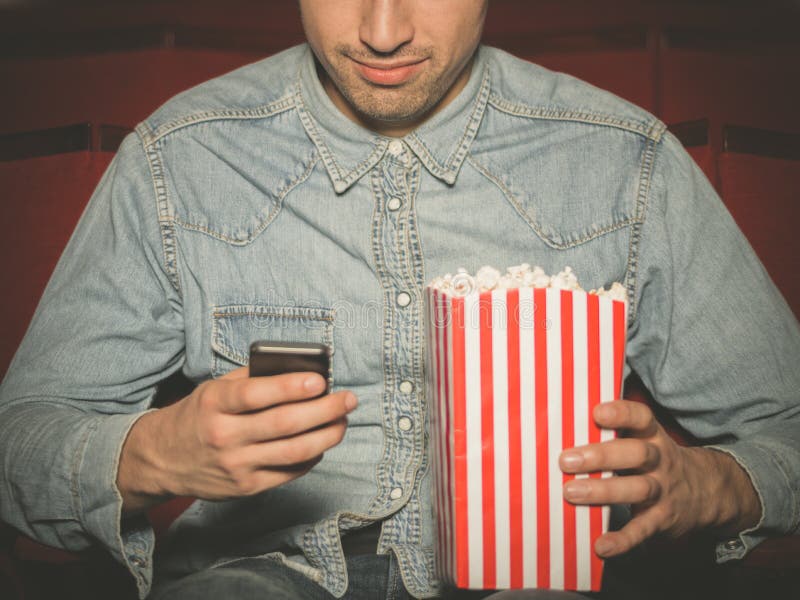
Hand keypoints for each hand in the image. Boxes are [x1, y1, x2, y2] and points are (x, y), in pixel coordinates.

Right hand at [117, 367, 356, 511]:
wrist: (162, 459)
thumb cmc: (198, 416)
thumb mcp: (214, 389)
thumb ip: (251, 379)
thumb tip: (299, 370)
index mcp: (214, 404)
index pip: (256, 395)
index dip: (290, 387)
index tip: (320, 380)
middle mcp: (224, 436)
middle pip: (284, 424)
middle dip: (324, 410)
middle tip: (348, 399)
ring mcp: (236, 465)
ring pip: (293, 451)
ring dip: (327, 435)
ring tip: (343, 421)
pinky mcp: (246, 487)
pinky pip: (289, 472)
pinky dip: (312, 456)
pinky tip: (322, 442)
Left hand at [559, 400, 760, 557]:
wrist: (707, 492)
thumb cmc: (655, 460)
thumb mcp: (645, 440)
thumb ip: (612, 434)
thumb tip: (563, 427)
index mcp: (652, 437)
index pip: (642, 418)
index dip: (622, 414)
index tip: (597, 412)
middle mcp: (660, 461)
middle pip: (636, 454)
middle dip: (601, 456)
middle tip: (566, 460)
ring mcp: (663, 490)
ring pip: (638, 488)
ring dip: (603, 491)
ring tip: (571, 493)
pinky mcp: (662, 520)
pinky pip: (642, 529)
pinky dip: (622, 540)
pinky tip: (601, 546)